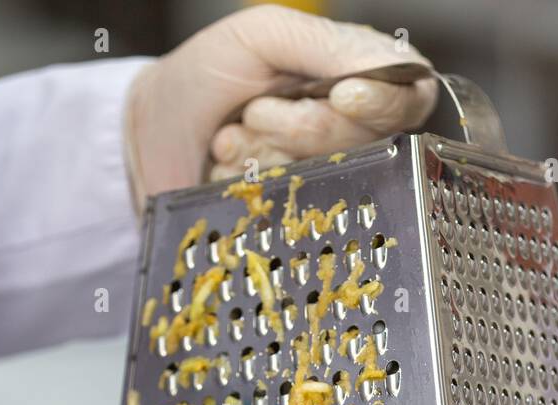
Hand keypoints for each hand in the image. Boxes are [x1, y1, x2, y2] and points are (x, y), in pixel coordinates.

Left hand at [124, 6, 437, 208]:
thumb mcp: (264, 34)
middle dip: (302, 126)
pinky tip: (226, 167)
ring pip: (325, 177)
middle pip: (365, 143)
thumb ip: (328, 44)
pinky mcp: (287, 217)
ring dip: (265, 153)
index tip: (344, 96)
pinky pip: (288, 209)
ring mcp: (318, 180)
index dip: (383, 102)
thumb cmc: (205, 76)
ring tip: (234, 136)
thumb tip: (390, 66)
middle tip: (256, 111)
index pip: (409, 96)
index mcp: (354, 81)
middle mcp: (346, 135)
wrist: (148, 129)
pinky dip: (247, 183)